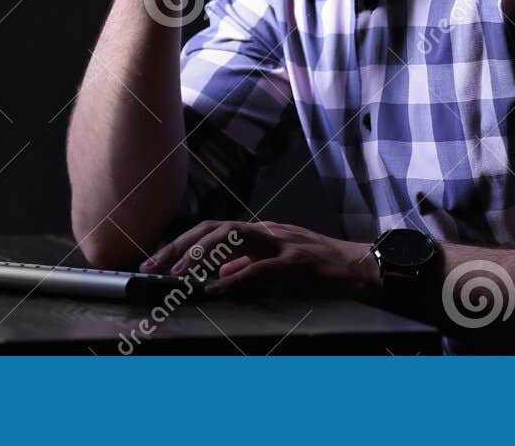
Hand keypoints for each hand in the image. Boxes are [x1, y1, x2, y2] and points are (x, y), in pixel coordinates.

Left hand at [141, 219, 378, 301]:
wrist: (360, 267)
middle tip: (153, 266)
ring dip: (202, 253)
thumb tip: (216, 275)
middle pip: (215, 227)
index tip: (154, 261)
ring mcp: (283, 243)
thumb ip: (248, 268)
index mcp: (260, 232)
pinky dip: (238, 276)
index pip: (212, 229)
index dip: (180, 242)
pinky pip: (264, 266)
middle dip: (180, 245)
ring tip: (179, 273)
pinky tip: (218, 287)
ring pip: (235, 236)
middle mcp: (267, 231)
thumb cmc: (319, 268)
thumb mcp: (276, 266)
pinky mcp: (299, 262)